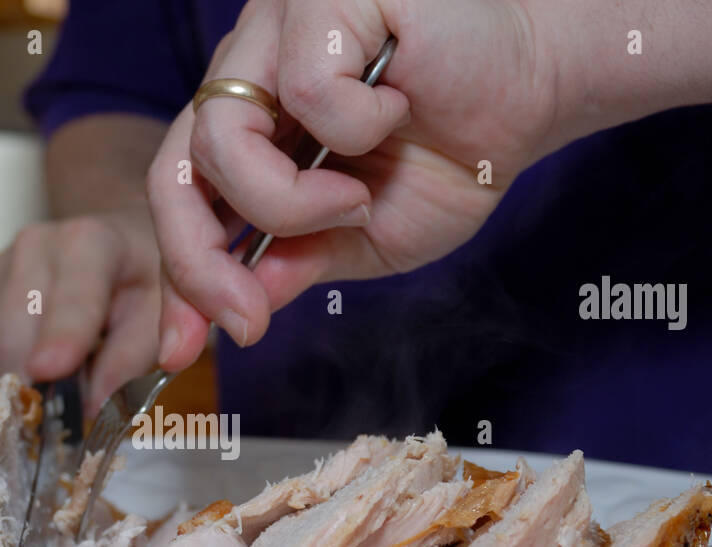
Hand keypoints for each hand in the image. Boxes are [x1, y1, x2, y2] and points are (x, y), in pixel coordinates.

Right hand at [0, 209, 160, 415]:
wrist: (121, 244)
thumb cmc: (142, 280)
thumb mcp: (154, 318)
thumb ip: (130, 358)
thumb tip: (92, 404)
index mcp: (89, 243)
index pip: (70, 298)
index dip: (60, 336)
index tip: (50, 369)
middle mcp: (37, 246)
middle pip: (17, 331)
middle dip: (39, 377)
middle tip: (72, 405)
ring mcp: (7, 263)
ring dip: (29, 373)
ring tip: (70, 372)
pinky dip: (21, 361)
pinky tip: (51, 352)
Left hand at [147, 0, 561, 370]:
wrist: (540, 85)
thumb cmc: (459, 147)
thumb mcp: (369, 237)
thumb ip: (297, 262)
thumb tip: (234, 309)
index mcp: (252, 126)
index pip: (181, 198)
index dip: (178, 274)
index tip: (181, 349)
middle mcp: (249, 73)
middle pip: (171, 171)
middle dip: (198, 260)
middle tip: (245, 314)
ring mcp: (275, 29)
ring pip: (221, 136)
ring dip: (289, 199)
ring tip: (355, 198)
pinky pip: (300, 88)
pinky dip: (352, 125)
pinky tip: (397, 110)